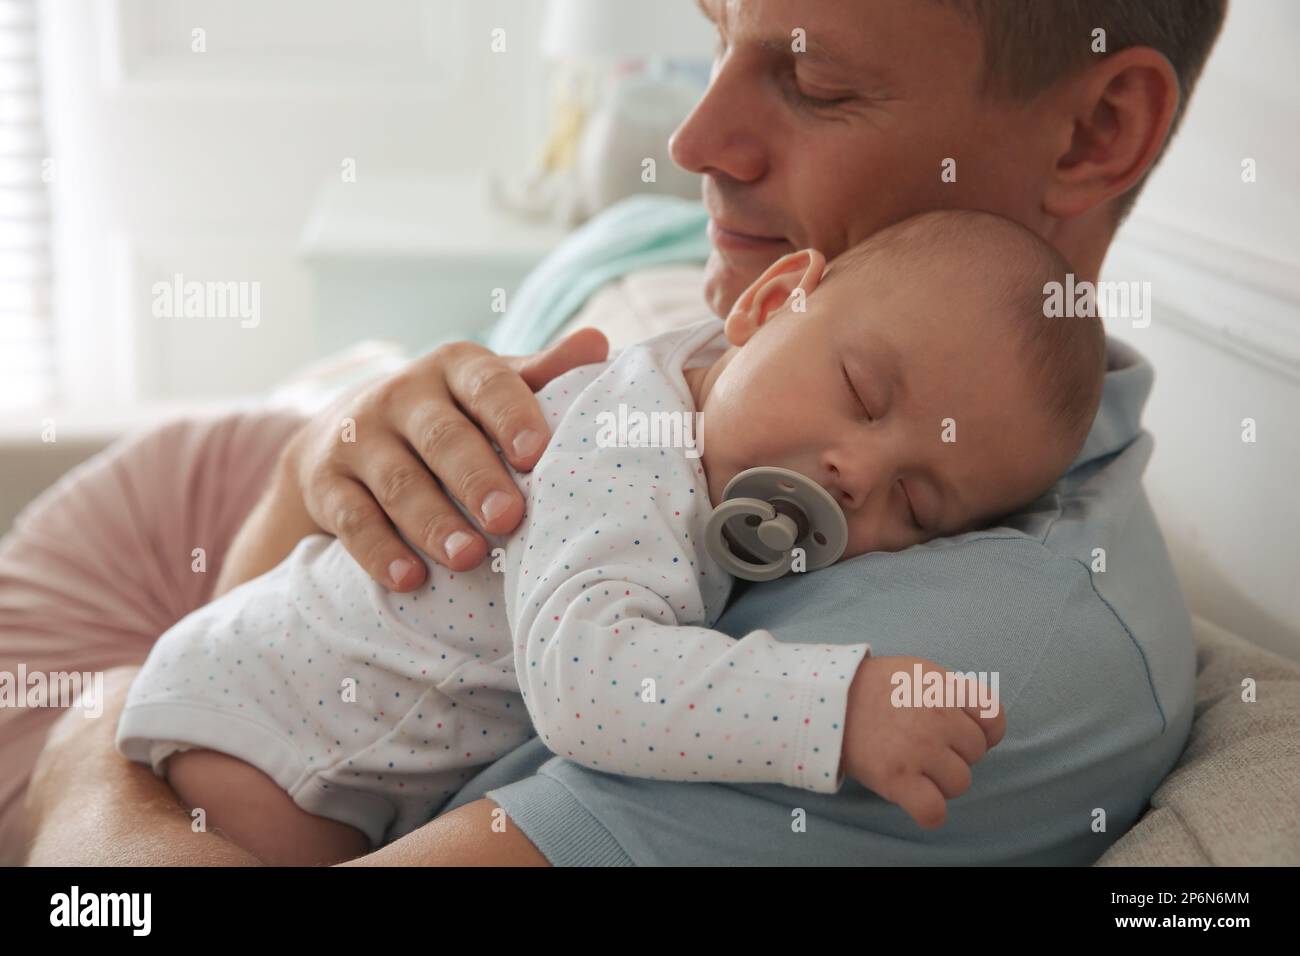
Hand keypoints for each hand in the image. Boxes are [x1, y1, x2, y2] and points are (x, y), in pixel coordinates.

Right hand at [281, 327, 608, 589]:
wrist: (343, 436)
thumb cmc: (449, 416)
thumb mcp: (490, 390)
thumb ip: (541, 374)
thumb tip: (597, 344)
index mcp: (454, 368)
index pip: (487, 384)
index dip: (511, 416)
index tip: (536, 453)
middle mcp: (402, 395)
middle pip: (441, 437)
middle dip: (475, 478)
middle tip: (508, 517)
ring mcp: (359, 438)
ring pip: (397, 482)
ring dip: (432, 522)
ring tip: (468, 557)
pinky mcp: (325, 483)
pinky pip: (352, 519)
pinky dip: (379, 551)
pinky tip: (409, 578)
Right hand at [840, 655, 1005, 829]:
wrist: (825, 699)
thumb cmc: (871, 688)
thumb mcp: (917, 671)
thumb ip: (949, 691)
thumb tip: (979, 725)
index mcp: (943, 687)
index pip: (994, 718)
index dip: (986, 733)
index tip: (964, 737)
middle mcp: (937, 716)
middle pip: (976, 754)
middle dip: (955, 754)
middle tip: (925, 749)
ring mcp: (918, 748)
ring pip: (960, 783)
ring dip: (942, 782)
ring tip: (916, 771)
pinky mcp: (896, 777)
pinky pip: (934, 811)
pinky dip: (929, 812)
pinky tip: (915, 800)